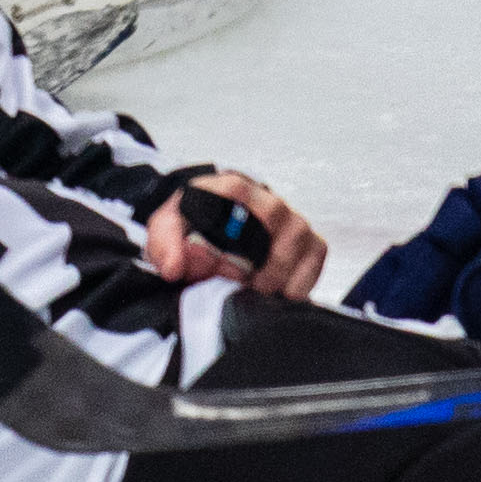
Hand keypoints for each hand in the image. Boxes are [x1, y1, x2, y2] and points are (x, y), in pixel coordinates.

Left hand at [145, 171, 325, 299]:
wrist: (210, 236)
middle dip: (252, 256)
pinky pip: (316, 256)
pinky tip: (280, 294)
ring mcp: (291, 220)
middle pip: (272, 215)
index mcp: (229, 188)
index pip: (234, 192)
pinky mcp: (310, 242)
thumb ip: (164, 244)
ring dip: (276, 271)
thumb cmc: (192, 231)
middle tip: (235, 281)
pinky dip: (300, 280)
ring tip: (254, 288)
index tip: (215, 261)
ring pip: (297, 236)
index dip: (226, 229)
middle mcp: (266, 199)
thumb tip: (173, 269)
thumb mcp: (167, 232)